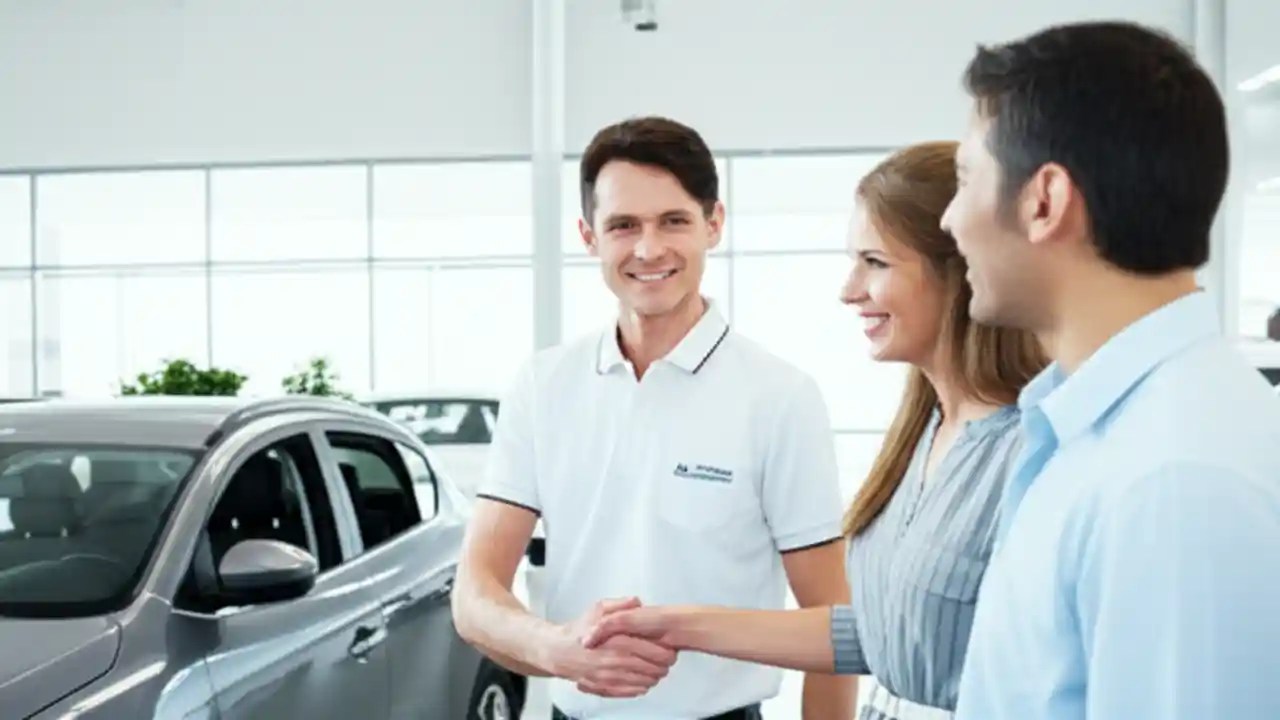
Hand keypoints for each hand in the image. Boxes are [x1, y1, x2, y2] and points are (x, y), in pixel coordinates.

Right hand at [545, 597, 676, 698]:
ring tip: (657, 670)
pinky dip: (640, 687)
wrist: (557, 651)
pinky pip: (629, 692)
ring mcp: (609, 677)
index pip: (651, 650)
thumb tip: (637, 602)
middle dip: (663, 666)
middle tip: (668, 661)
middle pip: (650, 668)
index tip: (671, 649)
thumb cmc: (579, 630)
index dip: (665, 651)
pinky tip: (643, 680)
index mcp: (616, 641)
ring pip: (642, 682)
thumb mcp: (598, 609)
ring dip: (653, 677)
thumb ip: (620, 605)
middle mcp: (614, 661)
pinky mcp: (603, 688)